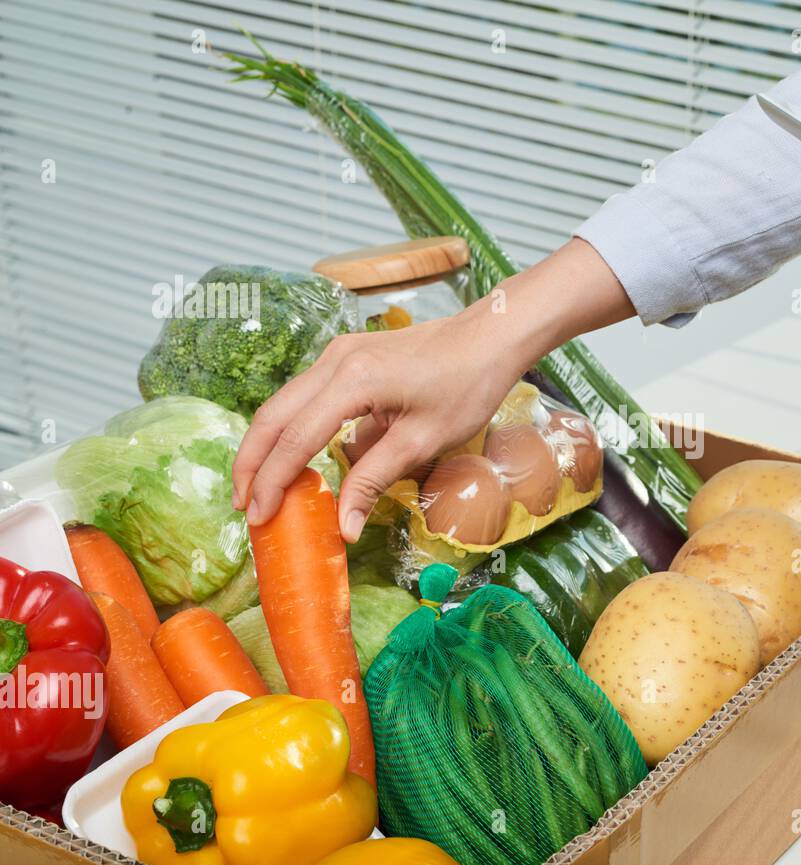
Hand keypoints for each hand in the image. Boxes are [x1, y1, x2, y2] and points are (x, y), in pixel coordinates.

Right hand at [231, 239, 634, 539]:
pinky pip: (307, 394)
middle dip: (252, 464)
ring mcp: (339, 353)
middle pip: (272, 416)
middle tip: (244, 507)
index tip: (258, 518)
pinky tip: (297, 457)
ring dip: (268, 445)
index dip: (272, 482)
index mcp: (352, 381)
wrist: (491, 336)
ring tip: (261, 487)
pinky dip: (293, 427)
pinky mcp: (349, 354)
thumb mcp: (423, 441)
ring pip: (284, 403)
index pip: (294, 440)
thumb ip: (374, 481)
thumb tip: (344, 528)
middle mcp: (334, 361)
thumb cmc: (467, 385)